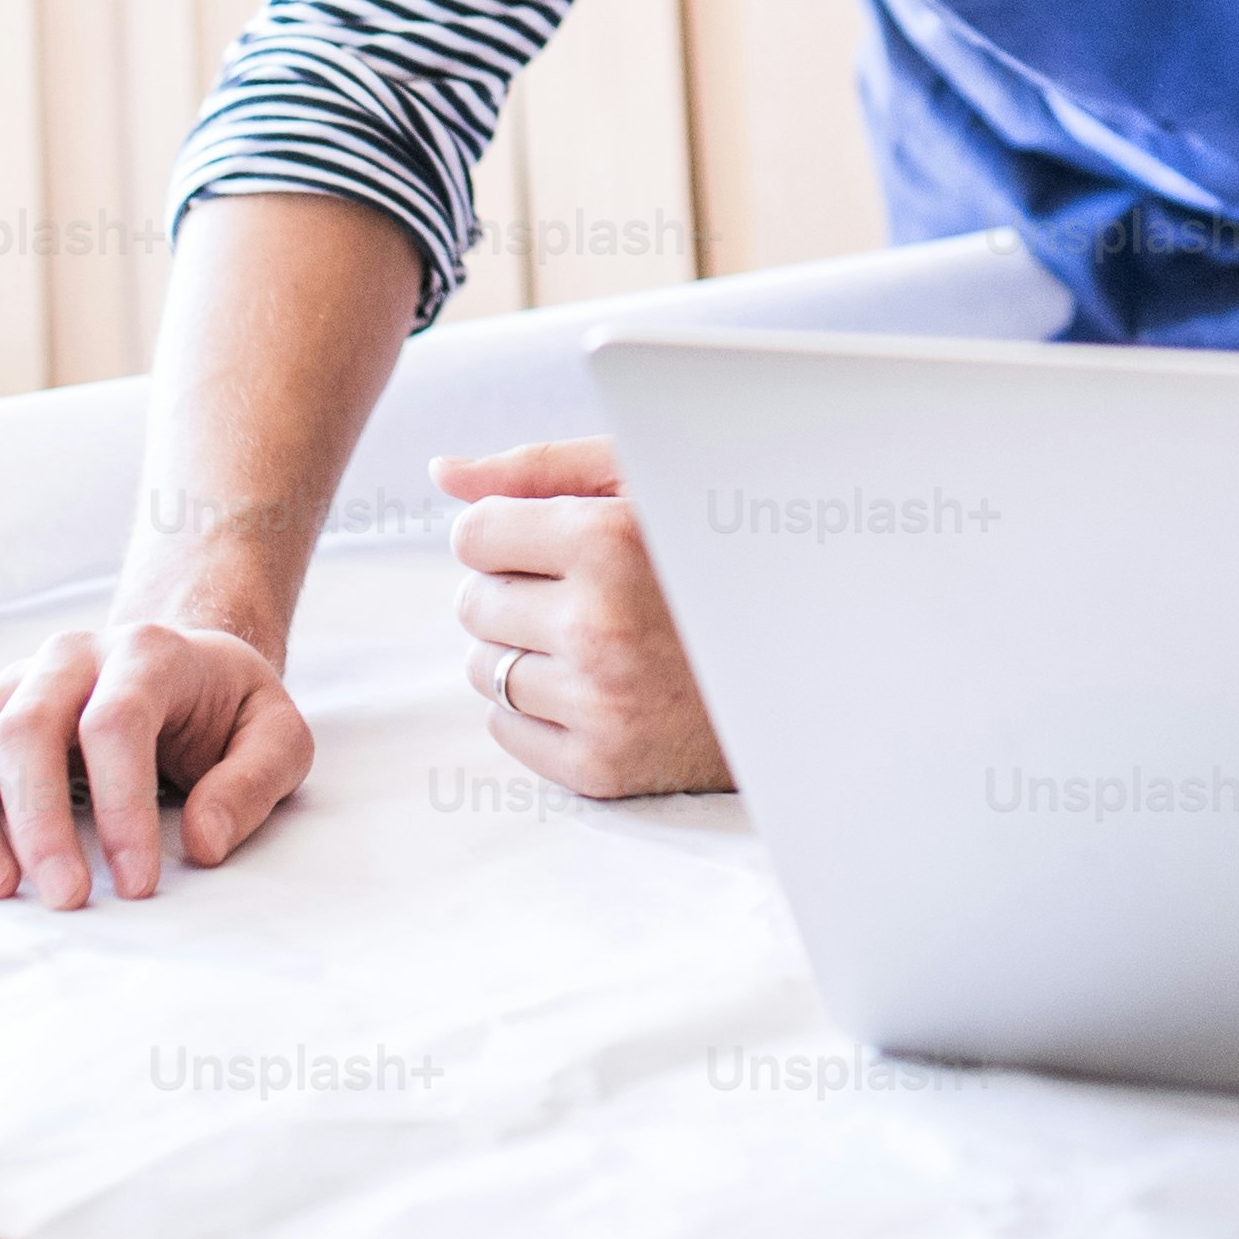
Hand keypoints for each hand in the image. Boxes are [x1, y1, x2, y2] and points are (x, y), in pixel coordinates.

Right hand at [0, 613, 313, 906]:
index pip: (116, 723)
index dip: (121, 808)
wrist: (180, 666)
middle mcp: (70, 656)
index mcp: (148, 652)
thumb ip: (253, 783)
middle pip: (26, 727)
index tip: (138, 883)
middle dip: (40, 824)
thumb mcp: (277, 738)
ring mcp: (15, 680)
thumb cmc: (225, 712)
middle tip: (67, 900)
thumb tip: (202, 844)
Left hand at [439, 438, 727, 798]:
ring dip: (522, 651)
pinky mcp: (600, 767)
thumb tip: (442, 473)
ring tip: (594, 640)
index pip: (474, 534)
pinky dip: (536, 708)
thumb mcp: (646, 491)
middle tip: (583, 593)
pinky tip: (595, 688)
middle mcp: (599, 627)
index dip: (506, 533)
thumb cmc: (711, 565)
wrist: (797, 675)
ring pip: (480, 669)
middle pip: (472, 602)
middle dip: (514, 591)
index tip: (547, 541)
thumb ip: (542, 471)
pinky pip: (503, 729)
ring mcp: (599, 705)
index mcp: (611, 542)